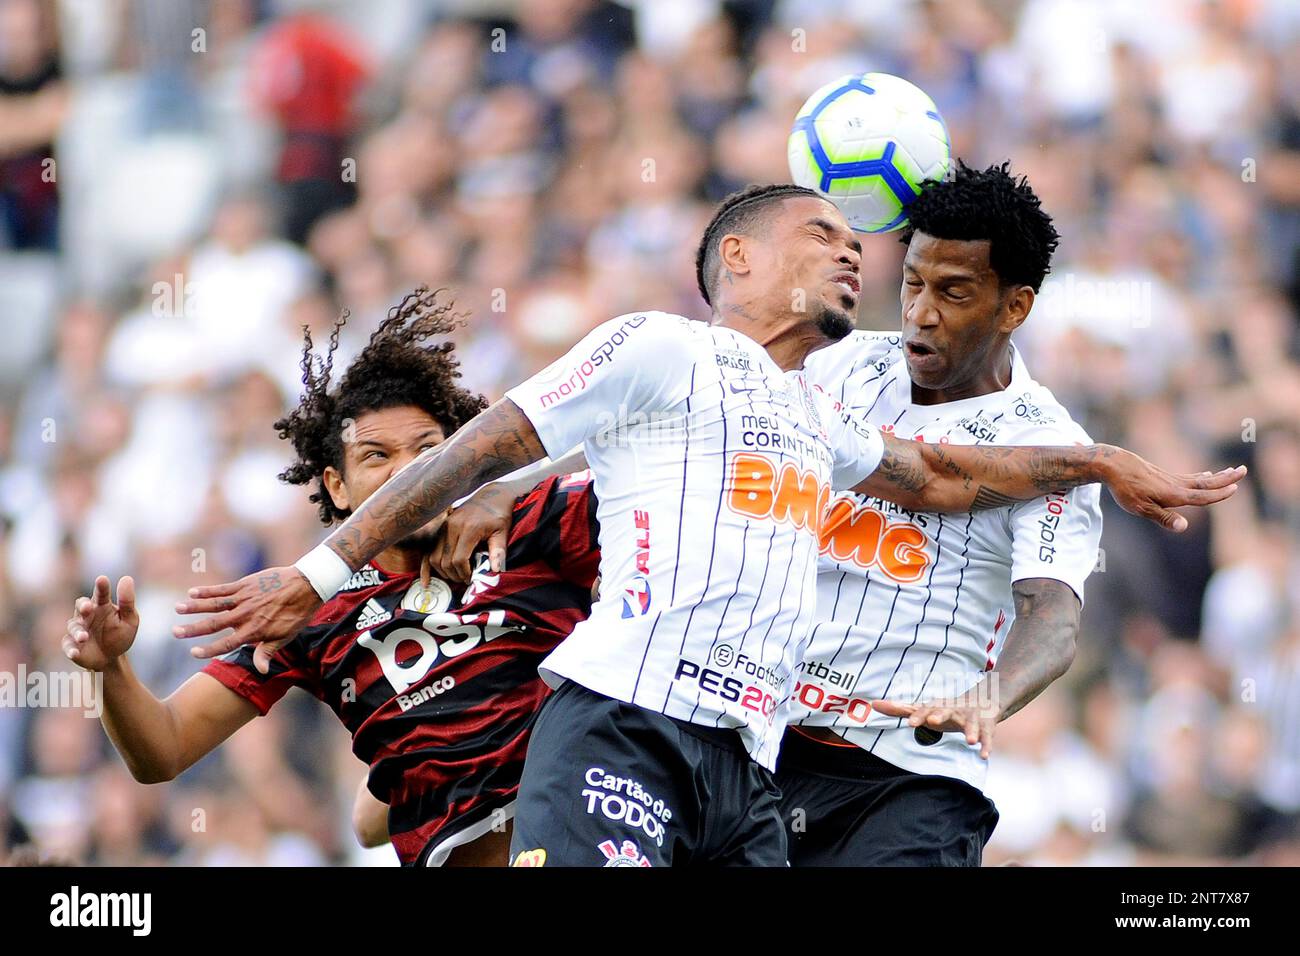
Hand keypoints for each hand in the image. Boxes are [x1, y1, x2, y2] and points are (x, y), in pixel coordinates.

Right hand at [63, 575, 139, 670]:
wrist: (111, 658)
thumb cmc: (120, 634)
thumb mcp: (130, 619)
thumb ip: (127, 601)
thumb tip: (126, 578)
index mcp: (102, 605)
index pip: (101, 593)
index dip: (101, 586)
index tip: (102, 579)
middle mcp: (87, 615)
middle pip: (81, 605)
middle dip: (82, 606)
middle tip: (87, 608)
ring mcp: (78, 629)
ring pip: (74, 626)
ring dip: (78, 632)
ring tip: (84, 637)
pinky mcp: (72, 644)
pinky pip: (68, 645)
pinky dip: (70, 649)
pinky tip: (75, 653)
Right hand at [172, 566, 321, 673]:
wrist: (307, 585)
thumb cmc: (296, 614)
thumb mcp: (286, 637)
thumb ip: (267, 652)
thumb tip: (260, 671)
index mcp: (254, 630)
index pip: (227, 643)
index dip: (209, 649)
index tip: (193, 652)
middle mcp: (246, 615)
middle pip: (215, 624)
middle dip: (193, 629)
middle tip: (174, 632)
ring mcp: (245, 598)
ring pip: (215, 604)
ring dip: (195, 607)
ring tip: (177, 609)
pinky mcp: (246, 584)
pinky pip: (223, 588)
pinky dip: (208, 590)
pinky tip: (192, 592)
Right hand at [423, 483, 515, 583]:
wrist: (490, 498)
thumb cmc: (498, 516)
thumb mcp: (502, 532)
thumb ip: (498, 551)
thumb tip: (496, 570)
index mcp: (469, 528)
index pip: (459, 559)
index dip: (464, 573)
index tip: (471, 578)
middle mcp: (452, 526)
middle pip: (445, 560)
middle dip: (454, 575)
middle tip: (464, 580)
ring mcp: (444, 526)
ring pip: (434, 557)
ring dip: (443, 571)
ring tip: (455, 576)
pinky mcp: (440, 527)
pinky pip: (428, 549)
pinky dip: (426, 566)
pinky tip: (427, 580)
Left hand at [872, 696, 997, 758]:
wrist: (981, 699)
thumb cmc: (944, 709)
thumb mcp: (923, 709)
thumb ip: (900, 709)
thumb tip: (873, 704)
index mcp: (936, 707)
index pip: (924, 710)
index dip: (918, 716)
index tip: (910, 722)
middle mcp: (953, 709)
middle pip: (946, 711)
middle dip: (940, 715)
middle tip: (933, 721)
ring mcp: (970, 717)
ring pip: (970, 724)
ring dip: (970, 731)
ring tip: (969, 741)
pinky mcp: (985, 726)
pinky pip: (987, 737)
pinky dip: (986, 745)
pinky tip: (983, 754)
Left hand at [1098, 449, 1244, 531]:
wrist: (1113, 464)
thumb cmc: (1125, 489)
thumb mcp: (1141, 508)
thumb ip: (1164, 518)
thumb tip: (1185, 527)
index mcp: (1173, 495)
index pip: (1201, 496)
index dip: (1219, 494)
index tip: (1236, 488)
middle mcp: (1175, 485)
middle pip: (1206, 483)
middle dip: (1226, 478)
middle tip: (1244, 470)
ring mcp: (1170, 478)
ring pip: (1199, 478)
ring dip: (1217, 476)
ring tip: (1232, 471)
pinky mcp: (1163, 474)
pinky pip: (1188, 476)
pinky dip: (1201, 476)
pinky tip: (1206, 475)